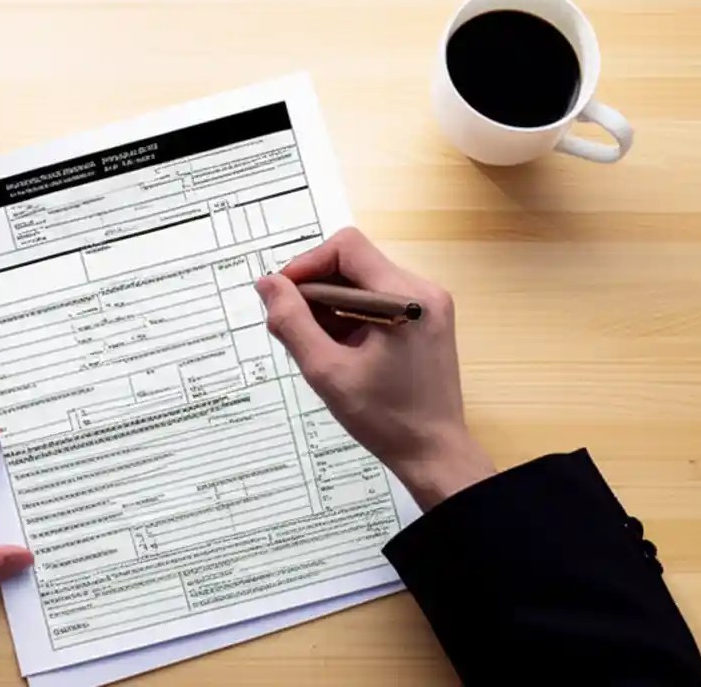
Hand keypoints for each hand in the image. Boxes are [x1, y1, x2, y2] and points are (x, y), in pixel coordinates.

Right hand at [255, 228, 494, 509]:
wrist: (434, 454)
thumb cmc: (384, 418)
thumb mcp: (327, 371)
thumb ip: (292, 323)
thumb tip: (266, 284)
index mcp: (405, 296)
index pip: (346, 247)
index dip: (307, 265)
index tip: (282, 297)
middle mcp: (422, 290)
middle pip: (353, 264)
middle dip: (315, 291)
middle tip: (292, 330)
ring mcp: (427, 306)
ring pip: (362, 283)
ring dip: (330, 307)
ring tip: (317, 347)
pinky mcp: (425, 322)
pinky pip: (377, 301)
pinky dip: (350, 318)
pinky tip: (339, 350)